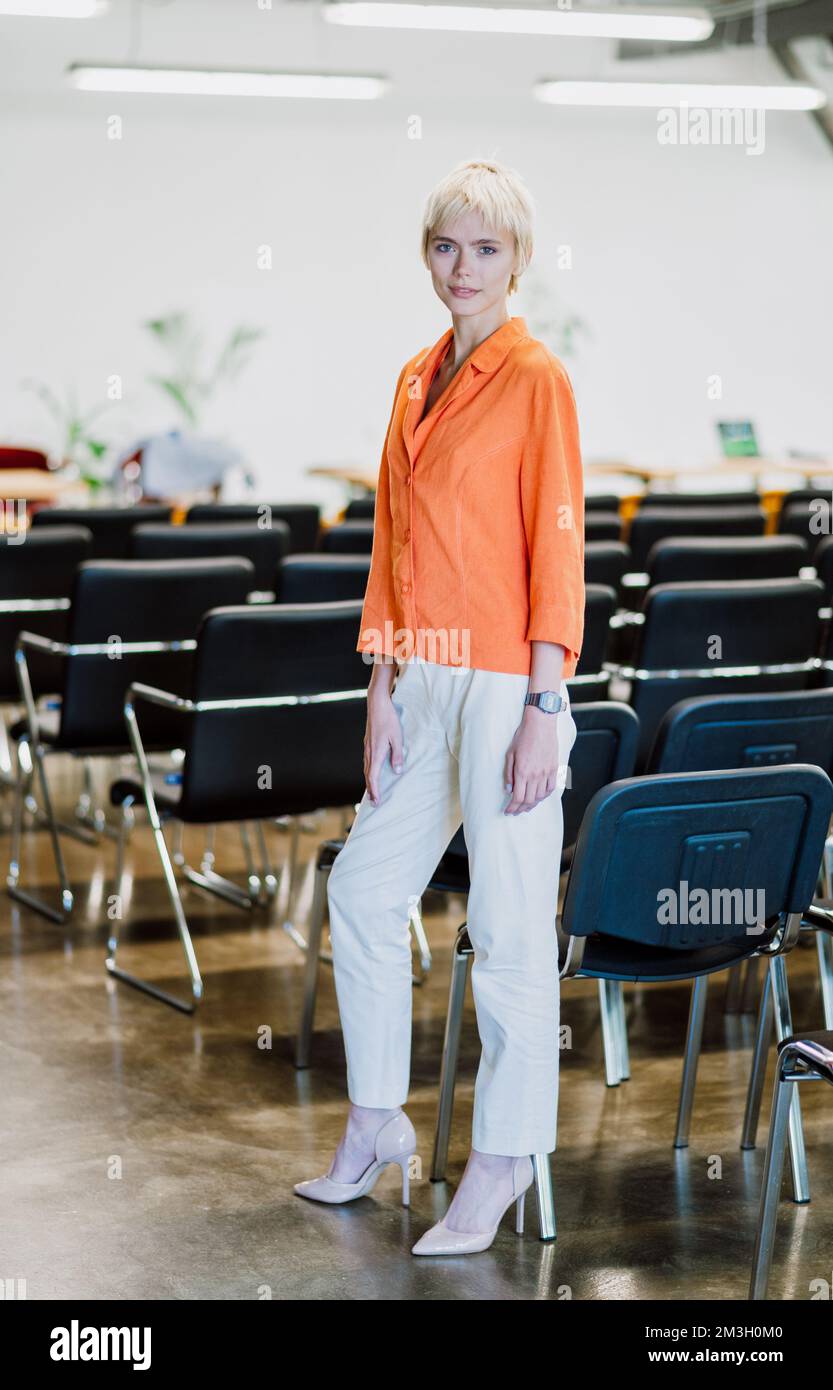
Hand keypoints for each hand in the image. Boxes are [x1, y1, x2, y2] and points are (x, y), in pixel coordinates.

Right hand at [363, 689, 404, 805]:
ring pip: (367, 768)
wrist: (377, 704)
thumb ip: (397, 755)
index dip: (375, 790)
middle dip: (371, 789)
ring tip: (372, 791)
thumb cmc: (388, 720)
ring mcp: (367, 747)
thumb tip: (397, 771)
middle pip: (368, 775)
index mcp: (376, 753)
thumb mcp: (397, 738)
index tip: (376, 801)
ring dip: (369, 781)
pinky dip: (369, 771)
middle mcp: (369, 752)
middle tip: (374, 802)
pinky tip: (372, 771)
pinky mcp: (368, 742)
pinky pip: (367, 761)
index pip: (373, 776)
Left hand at [503, 707, 562, 814]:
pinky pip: (551, 788)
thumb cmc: (523, 736)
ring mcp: (546, 772)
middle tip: (516, 811)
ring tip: (526, 806)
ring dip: (533, 804)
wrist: (540, 724)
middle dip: (521, 808)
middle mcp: (535, 775)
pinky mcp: (554, 768)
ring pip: (540, 796)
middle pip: (529, 800)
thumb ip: (508, 773)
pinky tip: (539, 796)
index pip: (517, 797)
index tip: (508, 811)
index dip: (512, 807)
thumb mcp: (510, 754)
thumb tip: (508, 789)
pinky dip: (545, 795)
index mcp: (522, 771)